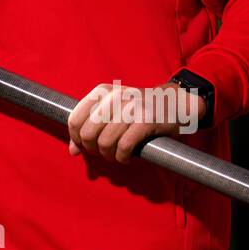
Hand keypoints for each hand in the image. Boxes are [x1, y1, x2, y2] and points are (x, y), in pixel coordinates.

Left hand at [67, 81, 206, 163]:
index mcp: (102, 92)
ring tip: (117, 155)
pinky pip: (124, 146)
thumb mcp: (113, 112)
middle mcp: (114, 97)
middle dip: (93, 150)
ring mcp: (130, 108)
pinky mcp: (146, 120)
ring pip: (105, 142)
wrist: (175, 103)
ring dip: (110, 156)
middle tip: (105, 153)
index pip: (74, 119)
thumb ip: (90, 128)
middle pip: (88, 134)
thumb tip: (73, 150)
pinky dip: (123, 157)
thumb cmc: (140, 111)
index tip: (86, 147)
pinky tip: (128, 156)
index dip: (77, 139)